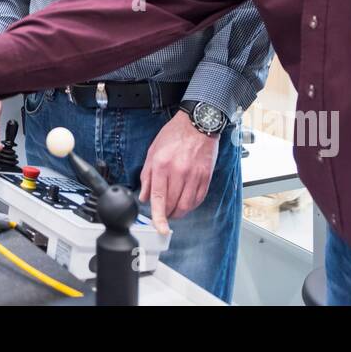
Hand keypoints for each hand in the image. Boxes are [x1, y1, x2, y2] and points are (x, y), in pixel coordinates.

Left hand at [139, 111, 218, 235]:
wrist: (198, 124)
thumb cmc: (175, 135)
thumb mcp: (153, 151)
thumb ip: (147, 175)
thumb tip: (145, 197)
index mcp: (162, 165)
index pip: (159, 198)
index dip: (158, 217)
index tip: (159, 228)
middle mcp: (179, 172)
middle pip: (172, 204)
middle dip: (166, 213)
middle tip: (162, 213)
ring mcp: (194, 175)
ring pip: (186, 205)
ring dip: (178, 212)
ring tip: (173, 210)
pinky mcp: (206, 177)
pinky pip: (198, 199)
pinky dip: (190, 205)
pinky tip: (185, 202)